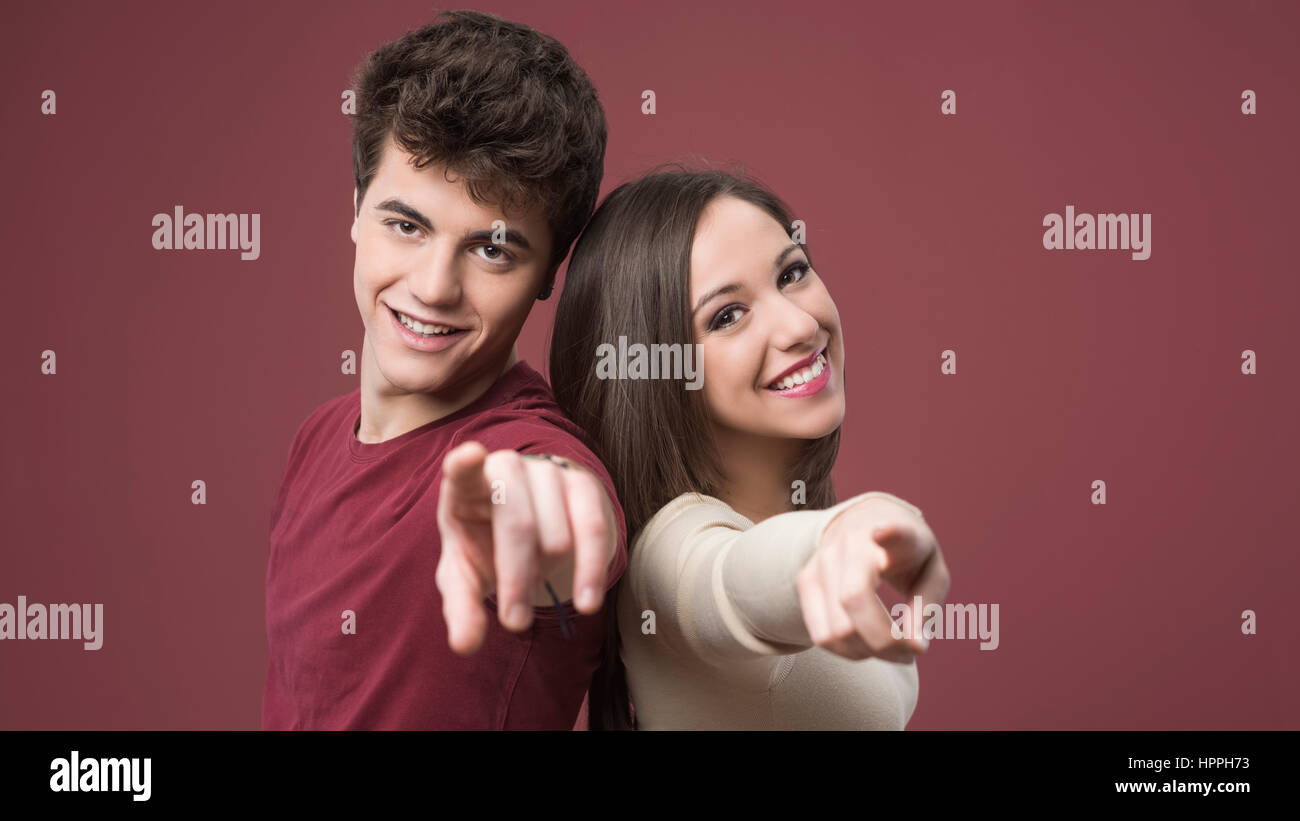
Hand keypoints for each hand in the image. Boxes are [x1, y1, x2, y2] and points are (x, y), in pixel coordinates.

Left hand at [435, 441, 617, 654]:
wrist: (527, 529)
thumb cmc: (485, 548)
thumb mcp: (465, 576)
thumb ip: (461, 607)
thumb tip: (464, 646)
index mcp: (465, 487)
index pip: (461, 471)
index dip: (463, 464)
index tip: (468, 457)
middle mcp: (506, 469)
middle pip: (515, 518)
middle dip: (515, 575)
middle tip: (513, 623)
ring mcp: (547, 472)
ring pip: (555, 530)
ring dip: (545, 574)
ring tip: (533, 597)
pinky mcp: (581, 484)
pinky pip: (593, 528)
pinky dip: (590, 569)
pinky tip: (587, 602)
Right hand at [796, 497, 949, 662]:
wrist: (864, 521)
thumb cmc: (906, 554)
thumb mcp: (933, 570)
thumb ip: (928, 606)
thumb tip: (914, 646)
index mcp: (894, 533)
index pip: (892, 532)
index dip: (889, 534)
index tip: (881, 533)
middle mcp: (851, 543)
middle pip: (855, 600)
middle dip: (886, 642)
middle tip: (912, 652)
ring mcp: (821, 561)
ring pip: (836, 629)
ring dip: (868, 652)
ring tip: (892, 649)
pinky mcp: (806, 581)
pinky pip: (822, 636)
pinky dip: (848, 652)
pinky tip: (867, 644)